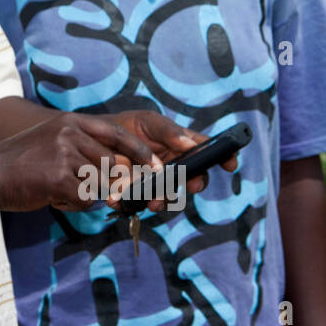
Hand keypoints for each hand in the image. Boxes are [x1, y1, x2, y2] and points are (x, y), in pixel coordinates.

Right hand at [0, 110, 235, 213]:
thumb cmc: (22, 166)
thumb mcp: (53, 146)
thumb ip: (84, 154)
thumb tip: (119, 175)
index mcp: (72, 122)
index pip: (118, 134)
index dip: (143, 151)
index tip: (162, 166)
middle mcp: (71, 132)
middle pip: (114, 162)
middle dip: (117, 183)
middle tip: (116, 193)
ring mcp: (64, 152)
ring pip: (101, 182)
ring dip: (86, 194)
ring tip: (58, 189)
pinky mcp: (59, 176)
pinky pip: (84, 198)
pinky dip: (73, 204)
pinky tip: (51, 196)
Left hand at [101, 110, 239, 210]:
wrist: (94, 142)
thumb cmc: (127, 128)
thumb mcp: (148, 121)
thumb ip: (169, 131)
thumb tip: (190, 145)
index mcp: (182, 146)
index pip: (208, 151)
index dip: (225, 157)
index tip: (230, 163)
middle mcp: (175, 167)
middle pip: (195, 178)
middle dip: (196, 182)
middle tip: (192, 184)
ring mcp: (158, 184)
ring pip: (169, 196)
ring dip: (163, 199)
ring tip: (153, 201)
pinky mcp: (139, 195)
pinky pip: (140, 203)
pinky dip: (130, 203)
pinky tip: (117, 199)